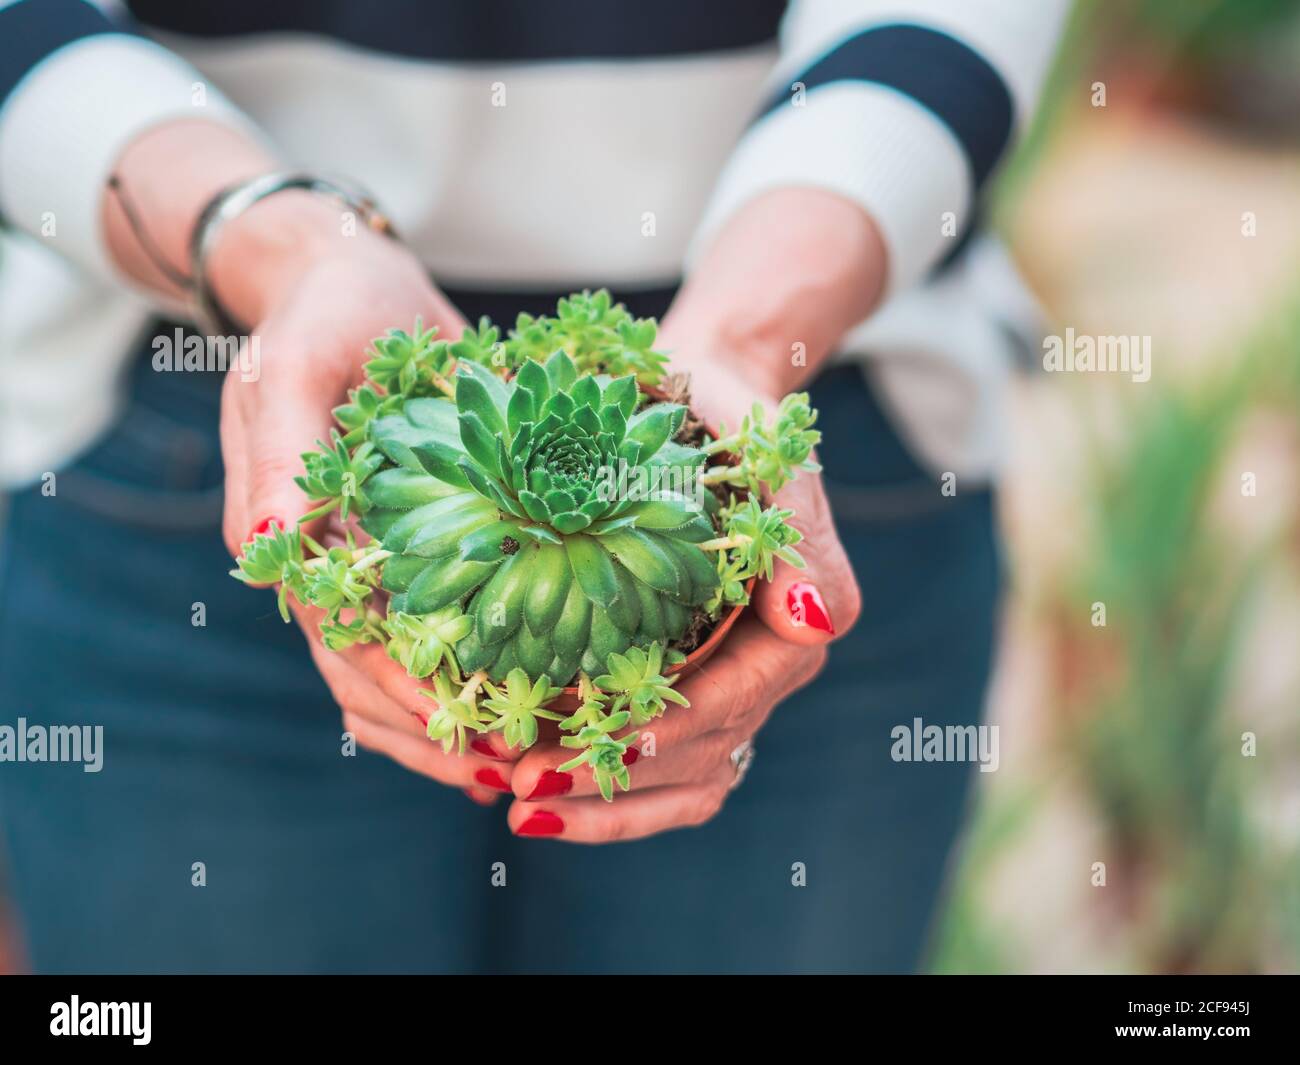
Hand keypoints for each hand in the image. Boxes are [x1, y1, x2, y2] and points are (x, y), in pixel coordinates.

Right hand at [214, 198, 515, 803]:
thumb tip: (263, 544)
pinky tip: (532, 689)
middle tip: (519, 768)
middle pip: (367, 680)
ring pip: (400, 667)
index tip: (474, 736)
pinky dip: (477, 664)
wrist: (345, 278)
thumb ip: (277, 453)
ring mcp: (365, 555)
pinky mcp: (408, 539)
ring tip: (532, 754)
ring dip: (458, 718)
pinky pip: (438, 621)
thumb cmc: (324, 312)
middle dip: (438, 732)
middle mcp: (321, 559)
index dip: (403, 698)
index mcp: (285, 535)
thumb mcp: (296, 363)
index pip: (341, 643)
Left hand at [499, 339, 861, 840]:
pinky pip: (651, 761)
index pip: (728, 708)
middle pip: (696, 762)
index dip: (659, 739)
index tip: (584, 750)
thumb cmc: (734, 423)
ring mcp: (719, 684)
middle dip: (610, 784)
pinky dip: (596, 784)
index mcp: (789, 632)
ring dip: (598, 803)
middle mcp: (758, 671)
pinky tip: (526, 790)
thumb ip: (799, 536)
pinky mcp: (679, 683)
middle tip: (516, 788)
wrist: (703, 402)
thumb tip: (810, 621)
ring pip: (675, 779)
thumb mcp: (771, 458)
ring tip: (512, 802)